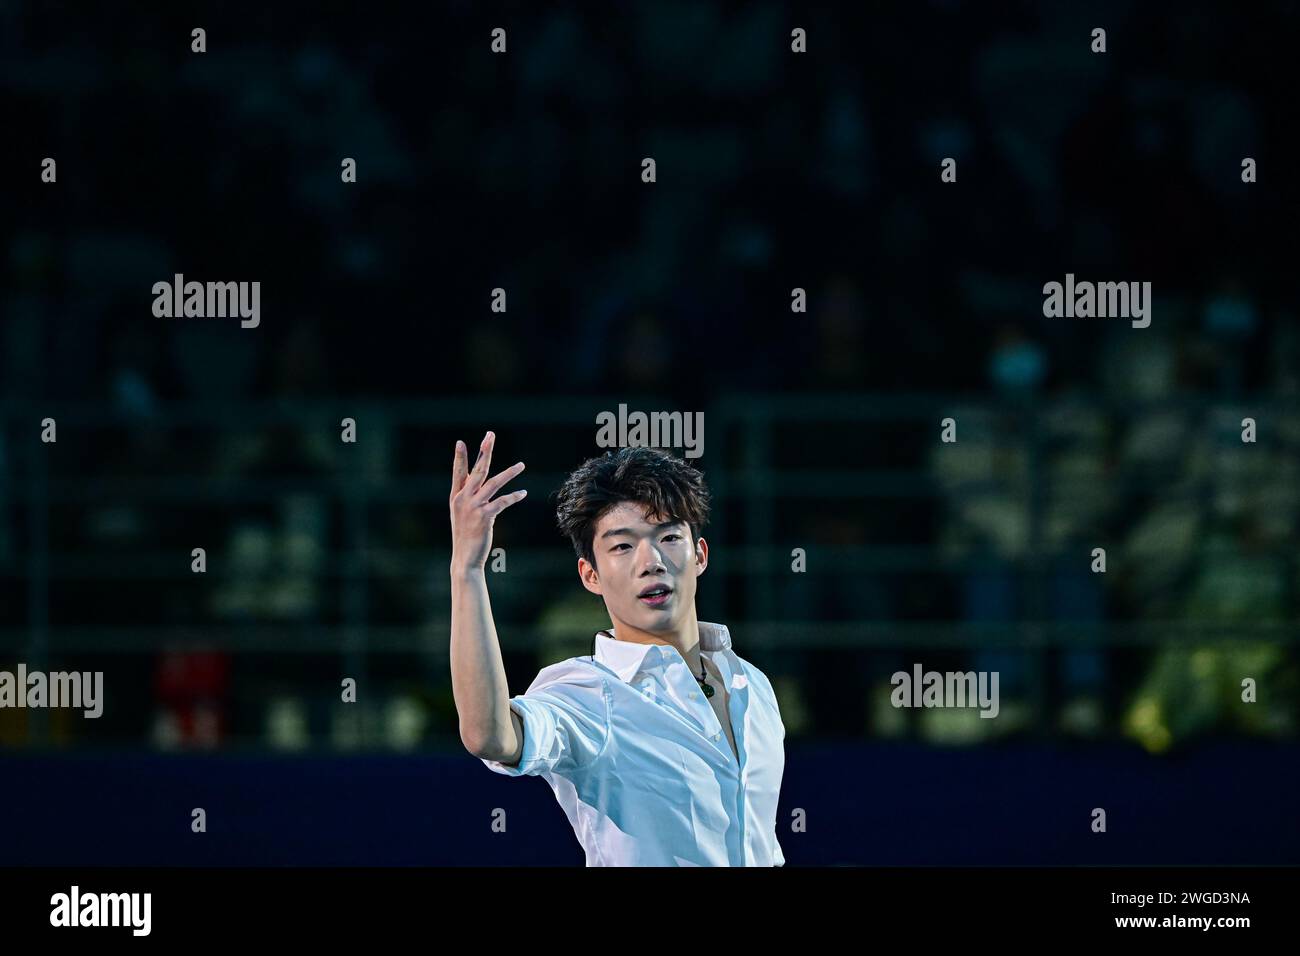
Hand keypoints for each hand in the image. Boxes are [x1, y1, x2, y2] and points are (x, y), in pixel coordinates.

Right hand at [449, 431, 526, 571]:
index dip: (460, 457)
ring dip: (510, 473)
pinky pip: (503, 502)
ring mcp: (473, 507)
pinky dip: (514, 496)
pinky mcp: (484, 517)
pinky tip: (523, 493)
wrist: (465, 558)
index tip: (461, 442)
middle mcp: (463, 499)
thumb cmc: (466, 536)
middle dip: (485, 451)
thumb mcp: (462, 514)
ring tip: (522, 465)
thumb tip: (478, 485)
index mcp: (456, 497)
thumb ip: (469, 498)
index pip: (458, 472)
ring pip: (494, 483)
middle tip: (490, 435)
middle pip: (477, 470)